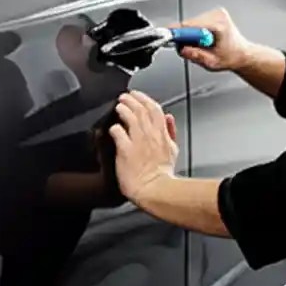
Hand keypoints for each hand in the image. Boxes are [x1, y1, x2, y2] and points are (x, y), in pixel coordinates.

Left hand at [110, 91, 178, 205]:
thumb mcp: (173, 149)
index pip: (154, 109)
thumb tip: (169, 118)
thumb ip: (170, 131)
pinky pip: (119, 134)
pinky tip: (112, 128)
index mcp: (162, 134)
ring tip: (119, 106)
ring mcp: (138, 142)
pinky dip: (116, 128)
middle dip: (132, 100)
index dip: (144, 99)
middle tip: (124, 96)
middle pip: (141, 110)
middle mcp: (150, 135)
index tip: (137, 95)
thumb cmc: (162, 174)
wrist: (155, 190)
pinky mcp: (126, 151)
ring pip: (130, 117)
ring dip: (124, 109)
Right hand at [170, 7, 253, 71]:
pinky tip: (204, 38)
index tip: (170, 37)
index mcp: (218, 27)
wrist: (241, 53)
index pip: (191, 26)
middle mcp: (218, 16)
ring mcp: (216, 12)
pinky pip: (196, 21)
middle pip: (189, 23)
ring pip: (191, 22)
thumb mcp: (212, 63)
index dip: (178, 33)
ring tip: (202, 44)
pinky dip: (195, 31)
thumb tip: (182, 49)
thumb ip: (196, 56)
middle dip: (185, 37)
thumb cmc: (230, 57)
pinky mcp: (213, 12)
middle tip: (191, 48)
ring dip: (191, 34)